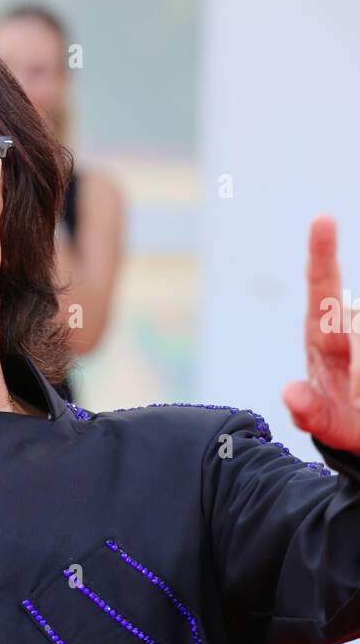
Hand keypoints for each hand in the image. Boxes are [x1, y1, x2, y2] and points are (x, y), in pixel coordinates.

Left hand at [282, 216, 359, 452]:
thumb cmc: (341, 420)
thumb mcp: (325, 424)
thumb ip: (308, 413)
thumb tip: (290, 394)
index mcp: (324, 334)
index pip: (321, 288)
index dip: (322, 253)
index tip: (323, 219)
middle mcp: (350, 321)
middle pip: (357, 324)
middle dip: (359, 372)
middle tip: (356, 401)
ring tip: (359, 399)